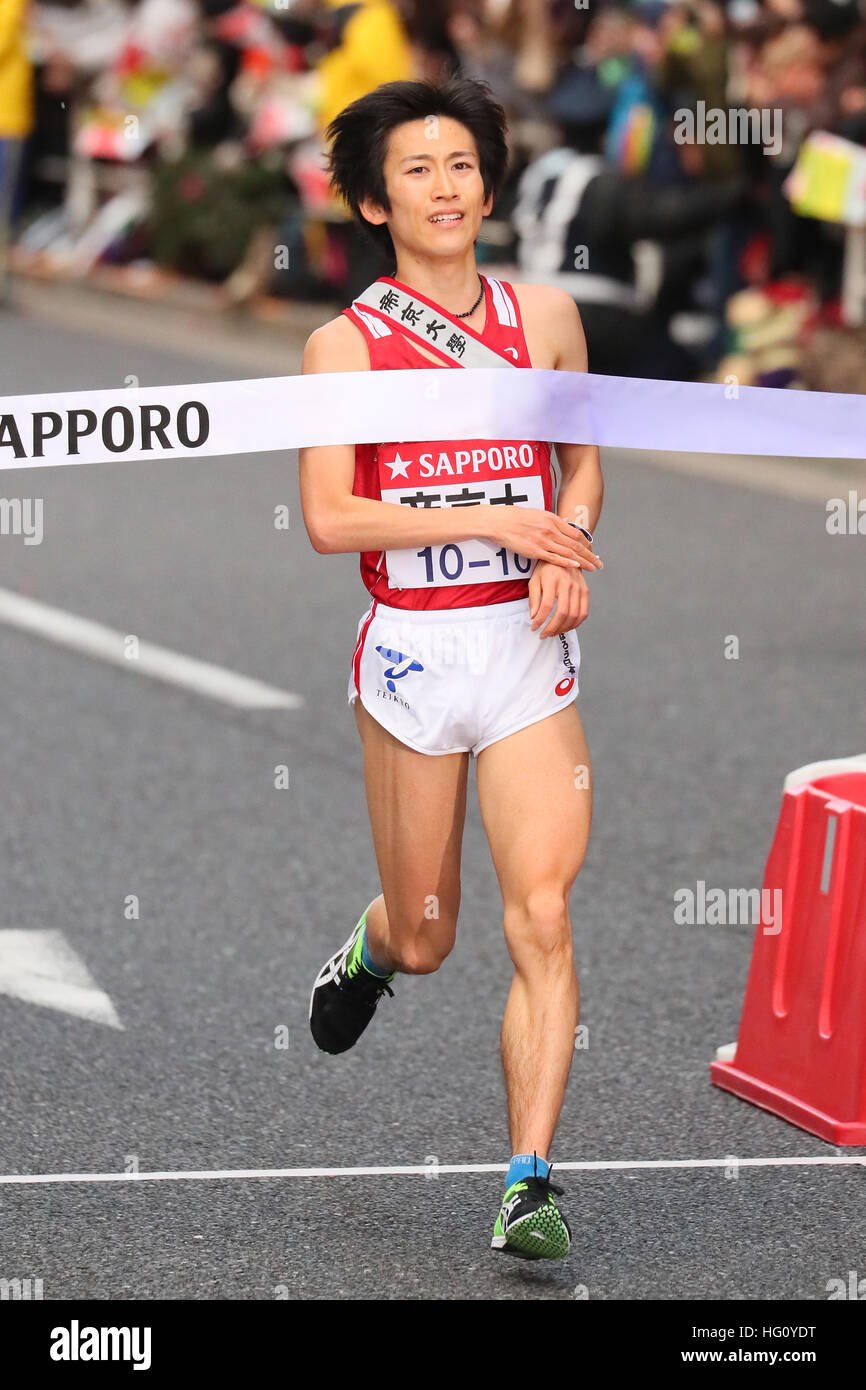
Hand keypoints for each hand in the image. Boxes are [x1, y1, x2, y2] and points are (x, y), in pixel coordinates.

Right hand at [488, 506, 602, 572]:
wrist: (498, 521)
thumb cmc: (514, 517)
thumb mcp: (536, 514)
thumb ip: (549, 522)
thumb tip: (558, 526)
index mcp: (552, 519)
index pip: (575, 533)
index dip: (587, 543)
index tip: (593, 550)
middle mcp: (551, 529)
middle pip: (576, 544)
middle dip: (590, 555)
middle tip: (600, 563)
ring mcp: (543, 540)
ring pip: (569, 552)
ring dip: (583, 561)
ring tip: (593, 568)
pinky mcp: (534, 550)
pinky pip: (554, 558)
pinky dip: (567, 562)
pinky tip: (577, 567)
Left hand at [528, 560, 590, 636]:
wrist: (563, 555)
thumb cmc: (546, 568)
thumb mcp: (534, 579)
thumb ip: (533, 598)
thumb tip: (533, 616)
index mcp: (553, 579)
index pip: (547, 606)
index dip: (540, 620)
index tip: (534, 628)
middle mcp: (568, 583)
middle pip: (562, 613)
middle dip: (552, 628)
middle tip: (543, 634)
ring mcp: (579, 587)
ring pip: (574, 615)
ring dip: (563, 628)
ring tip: (553, 632)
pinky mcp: (585, 591)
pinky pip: (584, 612)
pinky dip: (575, 623)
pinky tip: (565, 627)